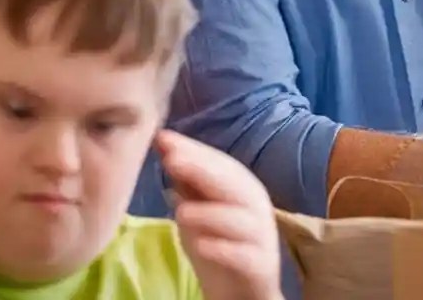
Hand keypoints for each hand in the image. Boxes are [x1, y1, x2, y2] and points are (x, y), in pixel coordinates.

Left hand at [156, 130, 281, 299]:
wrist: (241, 290)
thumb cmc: (217, 242)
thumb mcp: (196, 209)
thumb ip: (185, 179)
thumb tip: (162, 143)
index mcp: (242, 188)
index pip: (219, 163)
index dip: (193, 150)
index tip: (162, 138)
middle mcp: (255, 207)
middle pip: (233, 184)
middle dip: (202, 170)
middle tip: (171, 159)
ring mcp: (260, 237)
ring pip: (240, 220)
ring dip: (210, 213)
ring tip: (181, 211)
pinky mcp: (259, 267)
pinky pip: (244, 256)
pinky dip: (223, 250)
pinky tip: (202, 246)